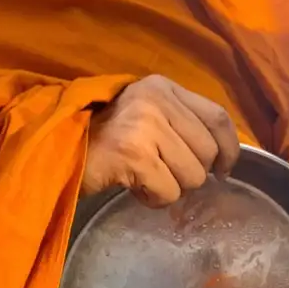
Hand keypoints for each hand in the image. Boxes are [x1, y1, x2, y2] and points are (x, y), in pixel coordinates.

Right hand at [82, 75, 240, 207]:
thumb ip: (183, 127)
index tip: (224, 171)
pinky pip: (169, 193)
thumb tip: (224, 160)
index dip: (230, 150)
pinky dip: (154, 200)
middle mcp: (156, 99)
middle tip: (161, 173)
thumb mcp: (149, 119)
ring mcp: (144, 125)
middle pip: (207, 154)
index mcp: (164, 87)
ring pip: (192, 177)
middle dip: (190, 175)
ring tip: (144, 178)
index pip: (218, 117)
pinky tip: (135, 188)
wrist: (58, 150)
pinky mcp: (134, 154)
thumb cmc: (107, 142)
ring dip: (171, 188)